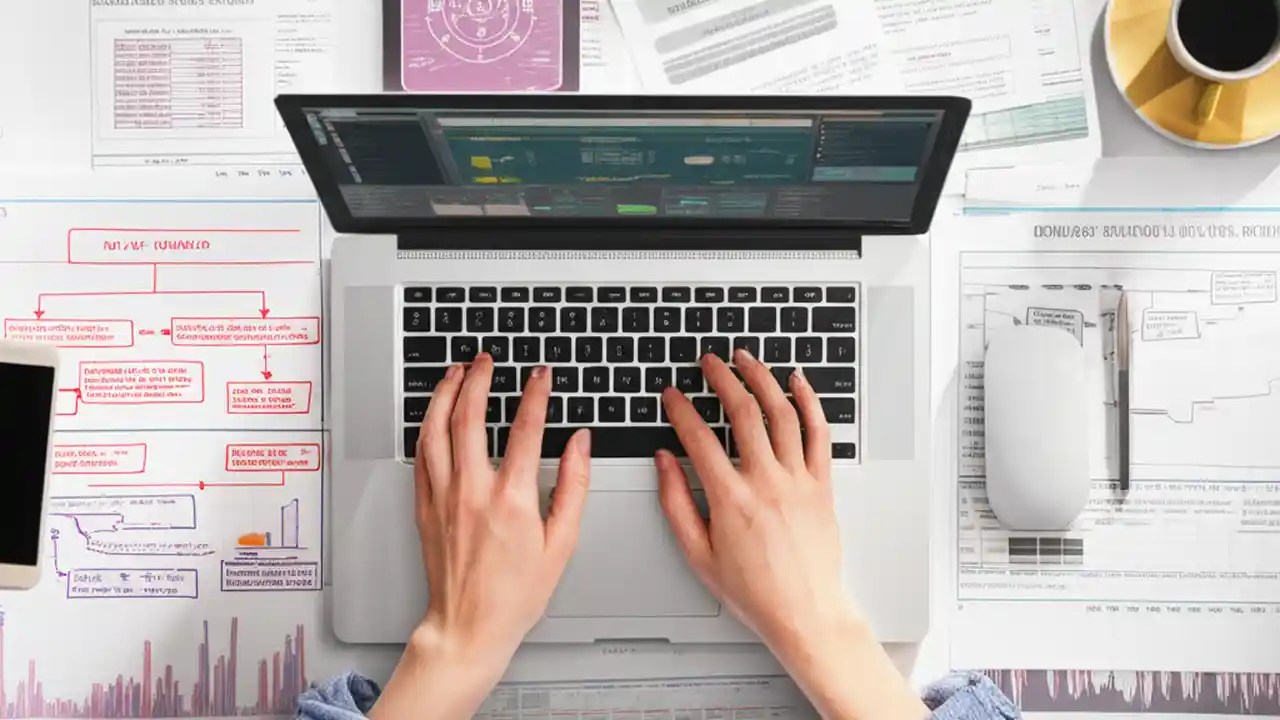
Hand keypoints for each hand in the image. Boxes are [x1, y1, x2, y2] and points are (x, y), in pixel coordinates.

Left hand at [371, 353, 590, 719]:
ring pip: (436, 430)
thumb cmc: (515, 595)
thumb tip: (579, 446)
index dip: (534, 395)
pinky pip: (420, 456)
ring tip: (455, 372)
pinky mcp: (425, 508)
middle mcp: (472, 492)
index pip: (524, 430)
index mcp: (511, 500)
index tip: (540, 375)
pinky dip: (427, 427)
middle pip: (469, 418)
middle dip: (478, 380)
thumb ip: (573, 487)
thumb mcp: (561, 544)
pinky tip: (434, 414)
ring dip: (444, 394)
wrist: (468, 627)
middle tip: (486, 360)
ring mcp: (443, 498)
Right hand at [658, 350, 926, 719]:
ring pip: (782, 413)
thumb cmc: (753, 591)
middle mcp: (767, 482)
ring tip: (746, 360)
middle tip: (709, 362)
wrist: (804, 612)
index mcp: (731, 499)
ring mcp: (798, 480)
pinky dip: (809, 402)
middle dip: (722, 378)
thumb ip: (676, 502)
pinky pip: (818, 433)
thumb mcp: (698, 553)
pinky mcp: (821, 484)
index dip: (681, 410)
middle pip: (743, 413)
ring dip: (762, 379)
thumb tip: (664, 462)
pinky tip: (797, 383)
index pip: (699, 438)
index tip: (672, 396)